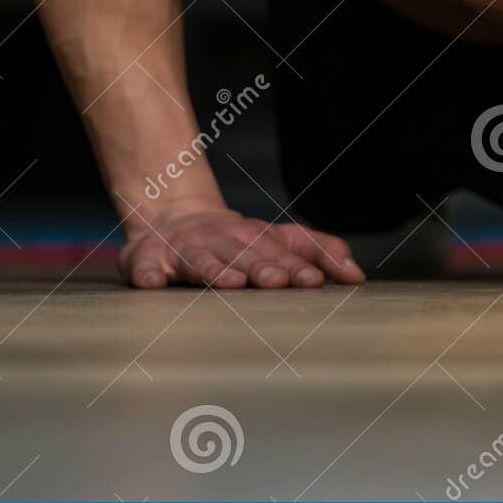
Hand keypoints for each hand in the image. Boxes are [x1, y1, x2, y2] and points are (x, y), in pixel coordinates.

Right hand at [117, 203, 365, 288]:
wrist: (174, 219)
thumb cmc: (237, 240)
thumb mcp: (280, 239)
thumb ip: (320, 251)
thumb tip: (357, 274)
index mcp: (255, 238)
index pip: (281, 252)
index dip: (296, 266)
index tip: (313, 281)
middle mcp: (223, 240)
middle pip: (245, 255)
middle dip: (262, 268)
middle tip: (278, 282)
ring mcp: (185, 249)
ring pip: (201, 260)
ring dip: (214, 271)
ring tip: (228, 282)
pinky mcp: (148, 259)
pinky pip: (145, 267)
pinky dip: (147, 274)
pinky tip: (152, 283)